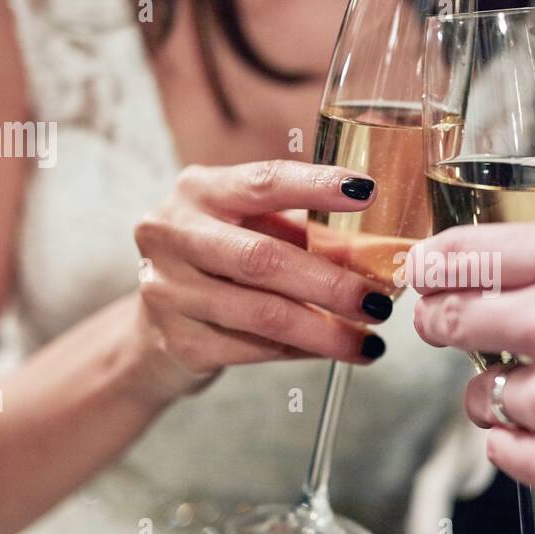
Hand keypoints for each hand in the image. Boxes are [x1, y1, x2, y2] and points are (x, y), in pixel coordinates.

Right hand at [130, 160, 391, 399]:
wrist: (156, 325)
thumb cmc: (222, 263)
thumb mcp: (255, 229)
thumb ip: (306, 232)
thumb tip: (377, 251)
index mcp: (200, 191)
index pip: (263, 182)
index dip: (316, 186)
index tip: (368, 191)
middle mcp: (174, 234)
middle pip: (263, 259)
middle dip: (330, 283)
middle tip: (378, 302)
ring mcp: (169, 290)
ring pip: (264, 314)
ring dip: (326, 331)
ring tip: (368, 341)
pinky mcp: (180, 341)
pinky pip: (256, 349)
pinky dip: (303, 351)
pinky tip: (331, 350)